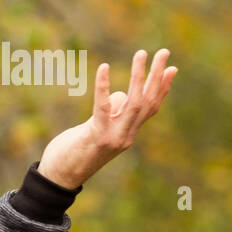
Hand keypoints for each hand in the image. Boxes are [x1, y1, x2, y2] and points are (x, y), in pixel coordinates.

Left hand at [36, 48, 176, 188]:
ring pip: (133, 102)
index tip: (172, 69)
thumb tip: (119, 96)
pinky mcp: (96, 136)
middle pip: (147, 101)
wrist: (59, 179)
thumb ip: (108, 116)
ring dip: (139, 76)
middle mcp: (125, 135)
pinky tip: (104, 68)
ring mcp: (113, 137)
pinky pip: (102, 107)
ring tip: (141, 54)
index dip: (162, 89)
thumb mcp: (93, 132)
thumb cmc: (73, 153)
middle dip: (157, 75)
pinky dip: (104, 86)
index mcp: (127, 134)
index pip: (150, 109)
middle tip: (163, 52)